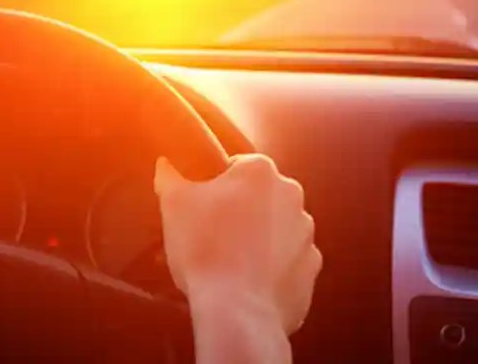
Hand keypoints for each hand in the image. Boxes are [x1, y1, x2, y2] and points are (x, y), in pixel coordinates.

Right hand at [155, 154, 321, 333]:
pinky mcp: (311, 269)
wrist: (237, 312)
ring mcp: (306, 234)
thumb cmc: (205, 250)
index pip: (235, 167)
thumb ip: (170, 176)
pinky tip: (249, 282)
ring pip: (276, 229)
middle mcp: (291, 196)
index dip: (215, 186)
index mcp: (260, 172)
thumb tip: (167, 164)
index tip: (202, 207)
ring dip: (258, 239)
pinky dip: (273, 269)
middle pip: (260, 197)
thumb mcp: (174, 205)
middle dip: (241, 210)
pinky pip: (289, 262)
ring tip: (230, 263)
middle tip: (213, 235)